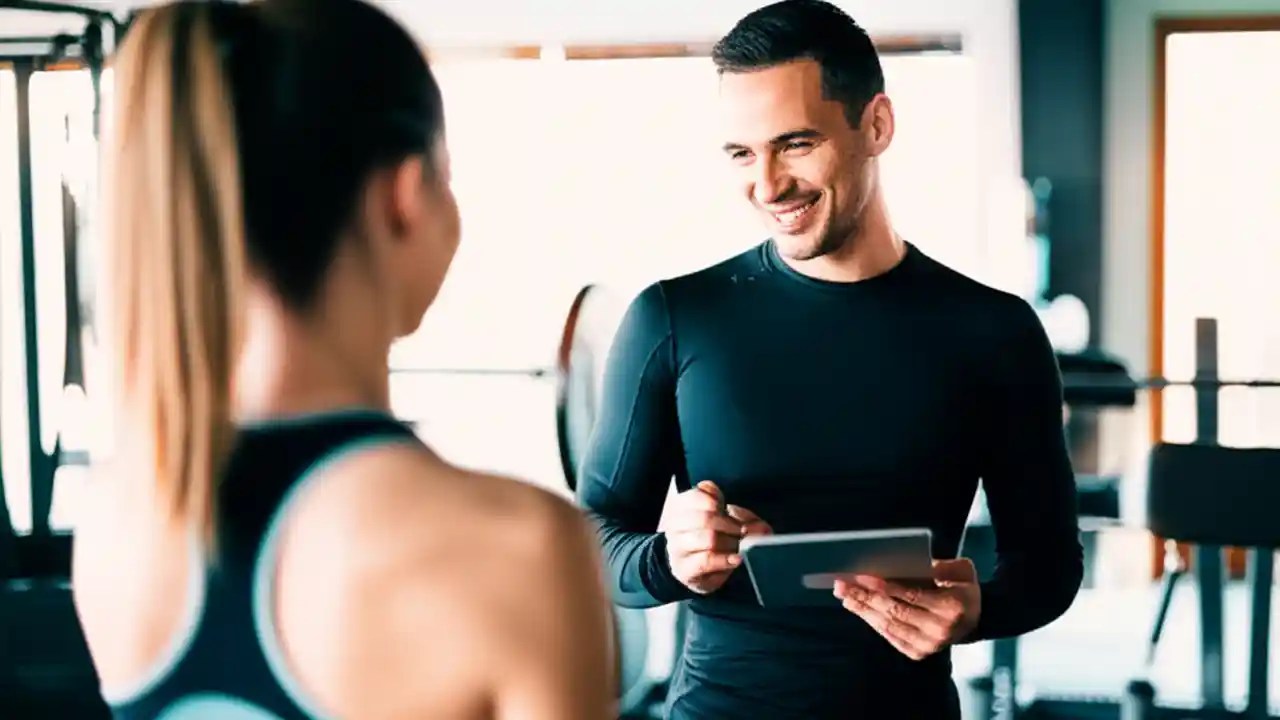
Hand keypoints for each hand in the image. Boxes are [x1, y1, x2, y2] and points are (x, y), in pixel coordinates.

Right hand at [665, 481, 772, 593]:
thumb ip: (743, 517)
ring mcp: (677, 549)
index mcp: (681, 507)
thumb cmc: (714, 539)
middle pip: (704, 518)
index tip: (725, 507)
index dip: (713, 500)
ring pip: (707, 539)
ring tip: (738, 546)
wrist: (698, 569)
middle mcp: (675, 526)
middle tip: (741, 531)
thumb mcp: (729, 521)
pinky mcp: (685, 570)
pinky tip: (736, 559)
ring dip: (730, 542)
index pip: (694, 496)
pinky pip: (705, 561)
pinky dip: (725, 559)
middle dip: (729, 524)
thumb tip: (760, 528)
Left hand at [833, 558, 980, 660]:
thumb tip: (906, 561)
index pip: (911, 595)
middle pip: (895, 611)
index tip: (861, 576)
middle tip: (842, 585)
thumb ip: (938, 566)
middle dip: (865, 597)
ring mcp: (929, 645)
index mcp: (952, 606)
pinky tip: (859, 610)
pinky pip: (890, 636)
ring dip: (863, 610)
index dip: (884, 586)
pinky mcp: (918, 653)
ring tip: (845, 596)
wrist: (975, 619)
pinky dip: (873, 622)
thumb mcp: (960, 570)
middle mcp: (940, 630)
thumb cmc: (963, 588)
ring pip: (889, 625)